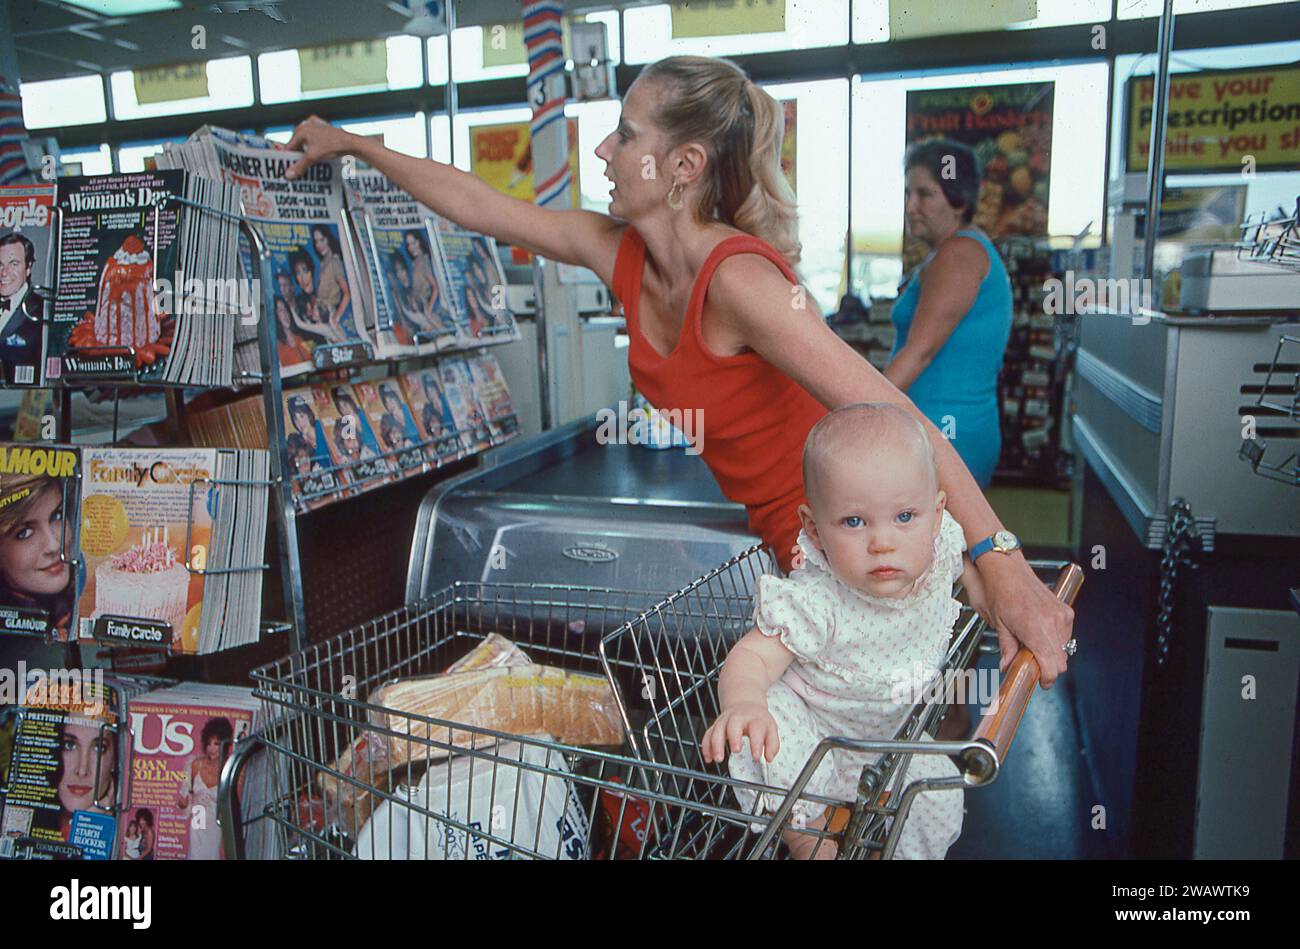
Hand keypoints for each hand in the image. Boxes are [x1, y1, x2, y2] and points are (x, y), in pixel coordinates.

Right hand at [286, 116, 357, 179]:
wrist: (350, 143)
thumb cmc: (332, 146)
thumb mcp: (313, 157)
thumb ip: (300, 166)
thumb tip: (289, 174)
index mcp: (301, 129)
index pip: (289, 146)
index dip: (289, 158)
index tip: (289, 167)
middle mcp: (307, 124)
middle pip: (297, 143)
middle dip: (299, 155)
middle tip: (300, 166)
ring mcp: (316, 125)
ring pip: (306, 141)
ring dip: (306, 151)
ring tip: (309, 161)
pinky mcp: (324, 128)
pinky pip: (315, 139)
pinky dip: (314, 146)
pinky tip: (318, 153)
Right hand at [702, 702, 779, 763]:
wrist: (745, 705)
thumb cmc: (758, 720)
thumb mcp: (771, 729)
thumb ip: (772, 744)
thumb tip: (769, 758)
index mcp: (754, 719)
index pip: (756, 728)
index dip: (756, 743)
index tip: (756, 756)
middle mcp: (738, 718)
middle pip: (734, 725)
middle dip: (734, 738)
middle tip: (736, 750)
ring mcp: (725, 720)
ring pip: (717, 729)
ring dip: (716, 744)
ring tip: (718, 758)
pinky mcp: (715, 725)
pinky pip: (708, 734)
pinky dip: (706, 746)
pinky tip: (708, 758)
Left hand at [980, 554, 1074, 686]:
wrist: (1007, 569)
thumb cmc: (1001, 592)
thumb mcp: (1000, 625)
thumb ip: (1008, 649)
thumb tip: (1008, 666)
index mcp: (1036, 629)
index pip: (1052, 666)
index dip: (1046, 678)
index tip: (1040, 682)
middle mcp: (1053, 623)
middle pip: (1060, 661)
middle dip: (1047, 666)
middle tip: (1030, 663)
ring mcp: (1062, 615)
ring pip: (1064, 649)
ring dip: (1051, 652)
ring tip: (1031, 643)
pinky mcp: (1065, 610)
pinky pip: (1065, 635)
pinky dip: (1055, 639)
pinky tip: (1039, 632)